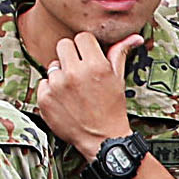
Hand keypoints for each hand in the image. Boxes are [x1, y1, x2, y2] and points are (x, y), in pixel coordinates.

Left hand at [31, 30, 142, 151]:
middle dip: (71, 56)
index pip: (82, 38)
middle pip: (63, 45)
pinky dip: (51, 90)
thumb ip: (120, 54)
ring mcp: (57, 86)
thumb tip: (134, 37)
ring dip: (60, 74)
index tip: (89, 58)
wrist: (102, 140)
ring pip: (52, 65)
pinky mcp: (45, 99)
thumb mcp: (118, 80)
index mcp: (95, 66)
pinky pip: (43, 83)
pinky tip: (64, 100)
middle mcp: (74, 73)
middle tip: (79, 71)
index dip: (86, 47)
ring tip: (72, 89)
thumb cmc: (111, 110)